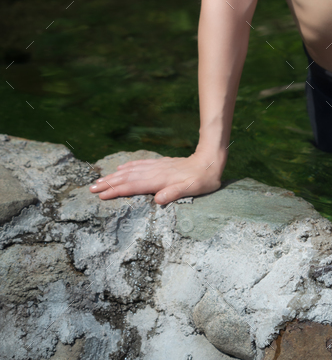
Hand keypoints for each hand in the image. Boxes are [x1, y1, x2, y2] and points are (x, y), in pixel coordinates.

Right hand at [89, 147, 224, 203]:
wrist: (210, 161)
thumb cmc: (202, 180)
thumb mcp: (192, 189)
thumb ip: (174, 193)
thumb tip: (158, 201)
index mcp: (159, 180)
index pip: (133, 187)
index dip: (116, 191)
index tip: (101, 195)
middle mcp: (155, 172)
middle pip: (127, 178)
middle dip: (108, 183)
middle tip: (91, 188)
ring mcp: (157, 167)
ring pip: (130, 171)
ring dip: (114, 176)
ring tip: (99, 180)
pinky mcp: (161, 164)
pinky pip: (139, 165)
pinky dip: (127, 167)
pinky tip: (120, 169)